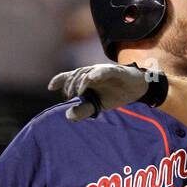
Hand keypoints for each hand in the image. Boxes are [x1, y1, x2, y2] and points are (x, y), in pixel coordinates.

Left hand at [48, 62, 165, 120]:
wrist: (136, 88)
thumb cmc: (115, 94)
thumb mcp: (97, 105)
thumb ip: (84, 110)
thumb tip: (68, 116)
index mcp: (87, 79)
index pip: (70, 76)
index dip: (59, 80)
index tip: (50, 87)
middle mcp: (92, 72)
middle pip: (76, 74)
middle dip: (70, 84)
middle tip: (69, 96)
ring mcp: (102, 71)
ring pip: (87, 72)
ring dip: (80, 81)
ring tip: (78, 93)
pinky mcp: (115, 71)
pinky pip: (103, 71)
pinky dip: (96, 74)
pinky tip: (91, 80)